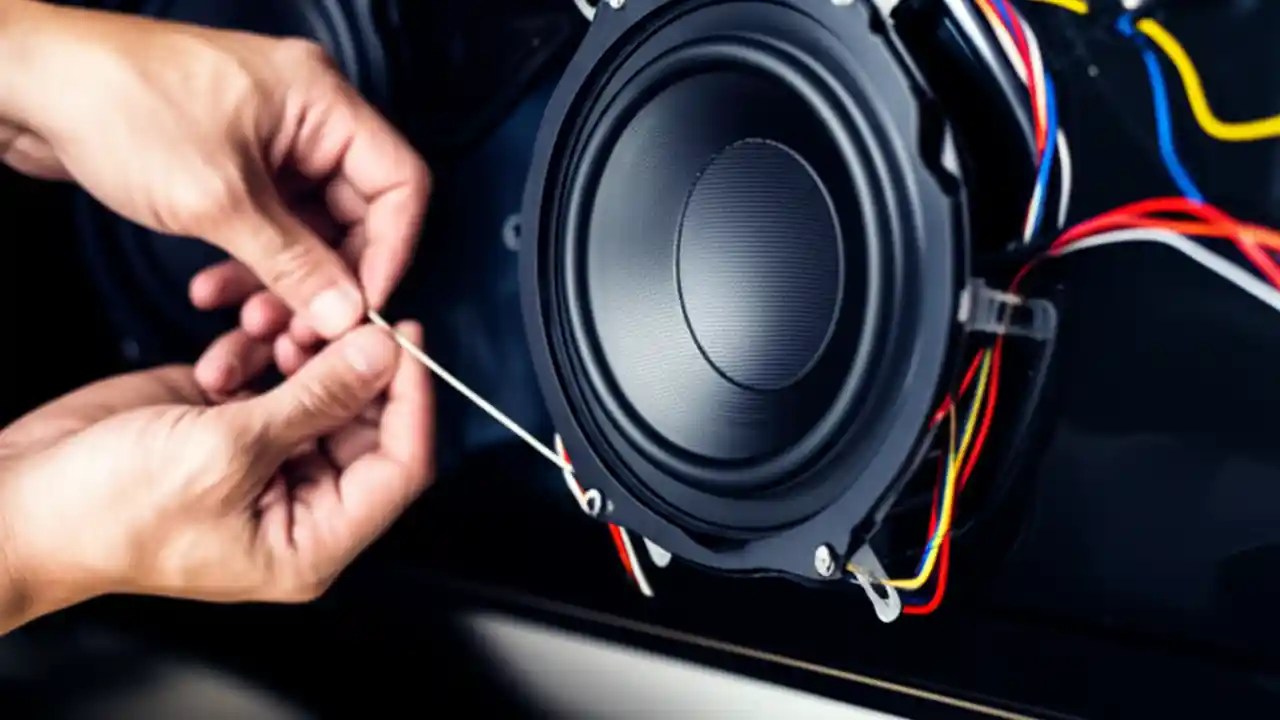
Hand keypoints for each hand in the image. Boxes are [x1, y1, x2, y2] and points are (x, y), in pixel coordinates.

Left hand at [0, 0, 429, 344]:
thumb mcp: (219, 199)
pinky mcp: (235, 164)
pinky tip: (216, 293)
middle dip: (327, 280)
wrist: (26, 85)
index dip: (389, 252)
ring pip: (309, 231)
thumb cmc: (116, 105)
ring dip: (284, 284)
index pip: (398, 183)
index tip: (362, 308)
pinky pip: (269, 227)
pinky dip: (251, 266)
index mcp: (321, 102)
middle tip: (300, 331)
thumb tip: (348, 314)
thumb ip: (293, 263)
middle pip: (355, 215)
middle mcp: (306, 119)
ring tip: (249, 324)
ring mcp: (270, 142)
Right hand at [0, 322, 432, 632]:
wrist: (22, 496)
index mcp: (312, 540)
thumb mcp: (228, 449)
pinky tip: (226, 353)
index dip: (412, 402)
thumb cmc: (111, 510)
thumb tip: (384, 354)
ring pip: (321, 392)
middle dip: (351, 367)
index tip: (408, 340)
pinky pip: (273, 378)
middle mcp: (299, 504)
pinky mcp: (232, 424)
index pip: (401, 468)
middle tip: (335, 315)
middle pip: (366, 424)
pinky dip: (256, 354)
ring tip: (271, 328)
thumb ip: (316, 398)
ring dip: (301, 352)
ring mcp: (266, 461)